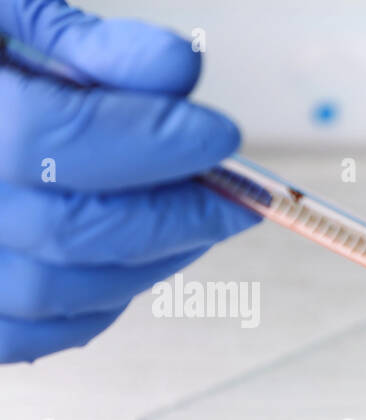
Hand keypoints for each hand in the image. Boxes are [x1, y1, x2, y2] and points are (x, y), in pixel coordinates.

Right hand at [0, 0, 257, 362]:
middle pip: (69, 228)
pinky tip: (135, 262)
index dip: (152, 140)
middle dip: (173, 215)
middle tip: (235, 197)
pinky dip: (99, 306)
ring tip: (193, 224)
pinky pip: (31, 334)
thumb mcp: (1, 17)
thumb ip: (86, 46)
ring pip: (58, 291)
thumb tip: (178, 68)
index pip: (53, 138)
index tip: (221, 135)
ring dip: (150, 262)